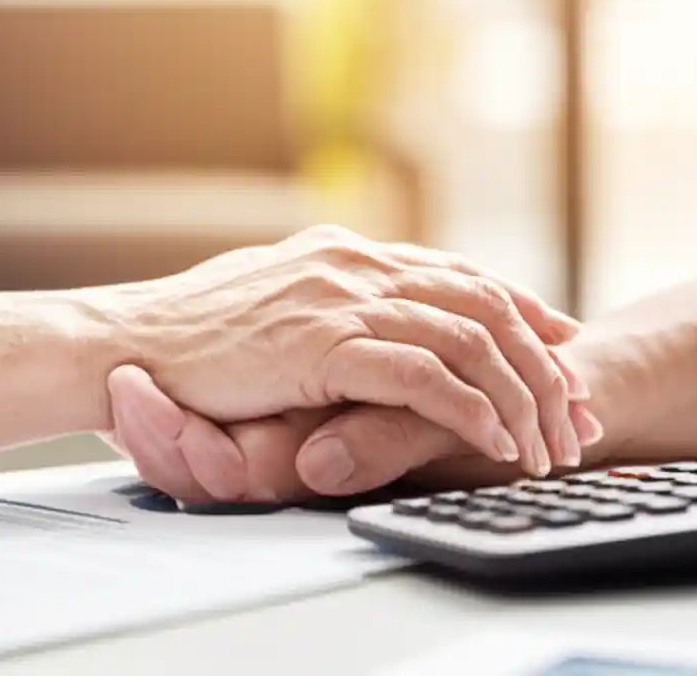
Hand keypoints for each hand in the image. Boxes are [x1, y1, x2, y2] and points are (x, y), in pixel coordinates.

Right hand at [93, 225, 586, 496]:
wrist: (121, 345)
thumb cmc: (183, 339)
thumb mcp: (267, 303)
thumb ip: (321, 303)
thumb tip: (353, 320)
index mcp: (343, 253)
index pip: (456, 273)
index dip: (519, 309)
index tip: (561, 344)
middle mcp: (352, 265)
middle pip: (480, 300)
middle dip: (541, 359)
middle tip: (575, 408)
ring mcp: (338, 299)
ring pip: (465, 337)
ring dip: (517, 393)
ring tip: (547, 442)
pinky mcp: (322, 342)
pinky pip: (421, 375)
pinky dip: (469, 408)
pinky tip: (494, 440)